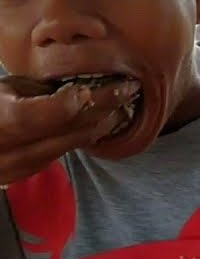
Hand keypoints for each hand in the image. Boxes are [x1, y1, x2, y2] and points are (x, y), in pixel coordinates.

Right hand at [0, 77, 138, 185]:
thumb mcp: (4, 89)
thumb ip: (37, 89)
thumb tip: (80, 82)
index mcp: (3, 120)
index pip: (61, 111)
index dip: (94, 98)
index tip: (119, 84)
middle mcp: (8, 150)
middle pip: (72, 129)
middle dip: (105, 109)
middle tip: (129, 90)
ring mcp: (13, 168)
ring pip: (69, 145)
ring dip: (98, 125)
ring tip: (120, 104)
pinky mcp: (18, 176)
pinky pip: (57, 155)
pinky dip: (78, 138)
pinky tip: (95, 123)